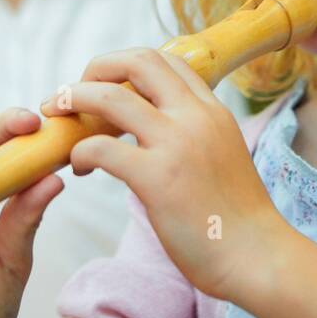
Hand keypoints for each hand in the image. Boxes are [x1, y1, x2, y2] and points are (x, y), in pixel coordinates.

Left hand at [39, 47, 288, 302]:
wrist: (259, 257)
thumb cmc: (239, 220)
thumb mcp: (225, 155)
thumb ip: (197, 135)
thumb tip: (162, 133)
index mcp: (212, 111)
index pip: (167, 60)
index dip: (128, 65)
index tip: (107, 85)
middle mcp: (195, 117)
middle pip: (138, 61)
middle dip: (98, 67)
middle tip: (73, 92)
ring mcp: (175, 144)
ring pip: (110, 96)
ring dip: (73, 99)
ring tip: (57, 116)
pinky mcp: (156, 178)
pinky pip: (100, 147)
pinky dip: (78, 151)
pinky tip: (78, 167)